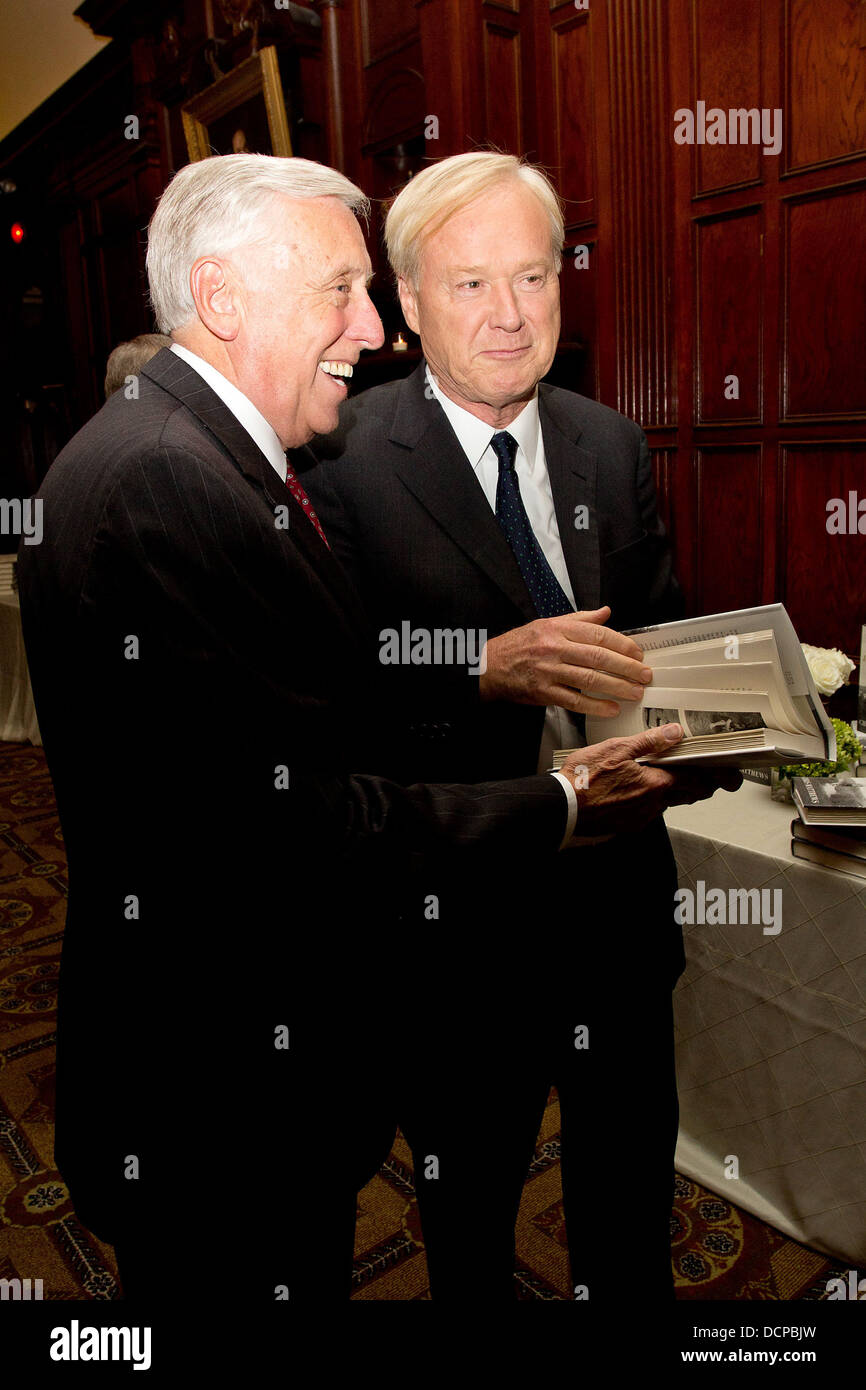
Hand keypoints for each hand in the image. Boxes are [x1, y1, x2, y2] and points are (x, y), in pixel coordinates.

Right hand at [479, 605, 651, 716]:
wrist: (489, 666)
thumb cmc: (519, 645)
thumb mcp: (548, 623)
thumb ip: (579, 619)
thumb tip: (606, 613)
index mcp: (559, 628)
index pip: (599, 635)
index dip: (623, 645)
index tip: (638, 654)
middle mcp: (555, 648)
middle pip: (599, 657)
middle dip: (627, 668)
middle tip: (644, 676)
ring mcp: (549, 671)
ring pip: (590, 679)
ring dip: (617, 687)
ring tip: (634, 692)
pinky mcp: (543, 692)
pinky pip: (574, 700)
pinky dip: (595, 706)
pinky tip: (611, 708)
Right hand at [559, 724, 738, 836]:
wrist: (561, 809)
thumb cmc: (583, 779)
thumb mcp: (617, 749)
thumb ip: (649, 741)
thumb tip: (675, 733)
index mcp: (655, 785)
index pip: (697, 781)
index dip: (718, 777)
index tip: (732, 776)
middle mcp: (652, 805)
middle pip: (689, 795)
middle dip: (702, 785)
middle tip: (713, 776)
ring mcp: (640, 818)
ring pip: (669, 803)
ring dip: (676, 791)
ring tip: (675, 777)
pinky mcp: (627, 825)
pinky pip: (649, 811)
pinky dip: (653, 799)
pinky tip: (642, 789)